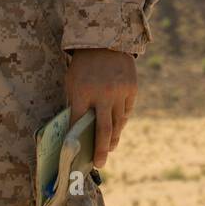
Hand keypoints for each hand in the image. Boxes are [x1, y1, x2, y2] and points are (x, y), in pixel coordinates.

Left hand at [64, 48, 136, 167]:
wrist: (106, 41)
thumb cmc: (83, 65)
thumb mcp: (72, 82)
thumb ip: (76, 104)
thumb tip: (78, 131)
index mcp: (82, 92)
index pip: (78, 124)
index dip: (76, 141)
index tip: (75, 155)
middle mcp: (102, 94)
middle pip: (103, 130)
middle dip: (100, 151)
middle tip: (99, 164)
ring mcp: (119, 91)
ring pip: (118, 123)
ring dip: (113, 139)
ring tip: (109, 149)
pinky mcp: (132, 88)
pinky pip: (127, 111)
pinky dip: (122, 122)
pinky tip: (117, 129)